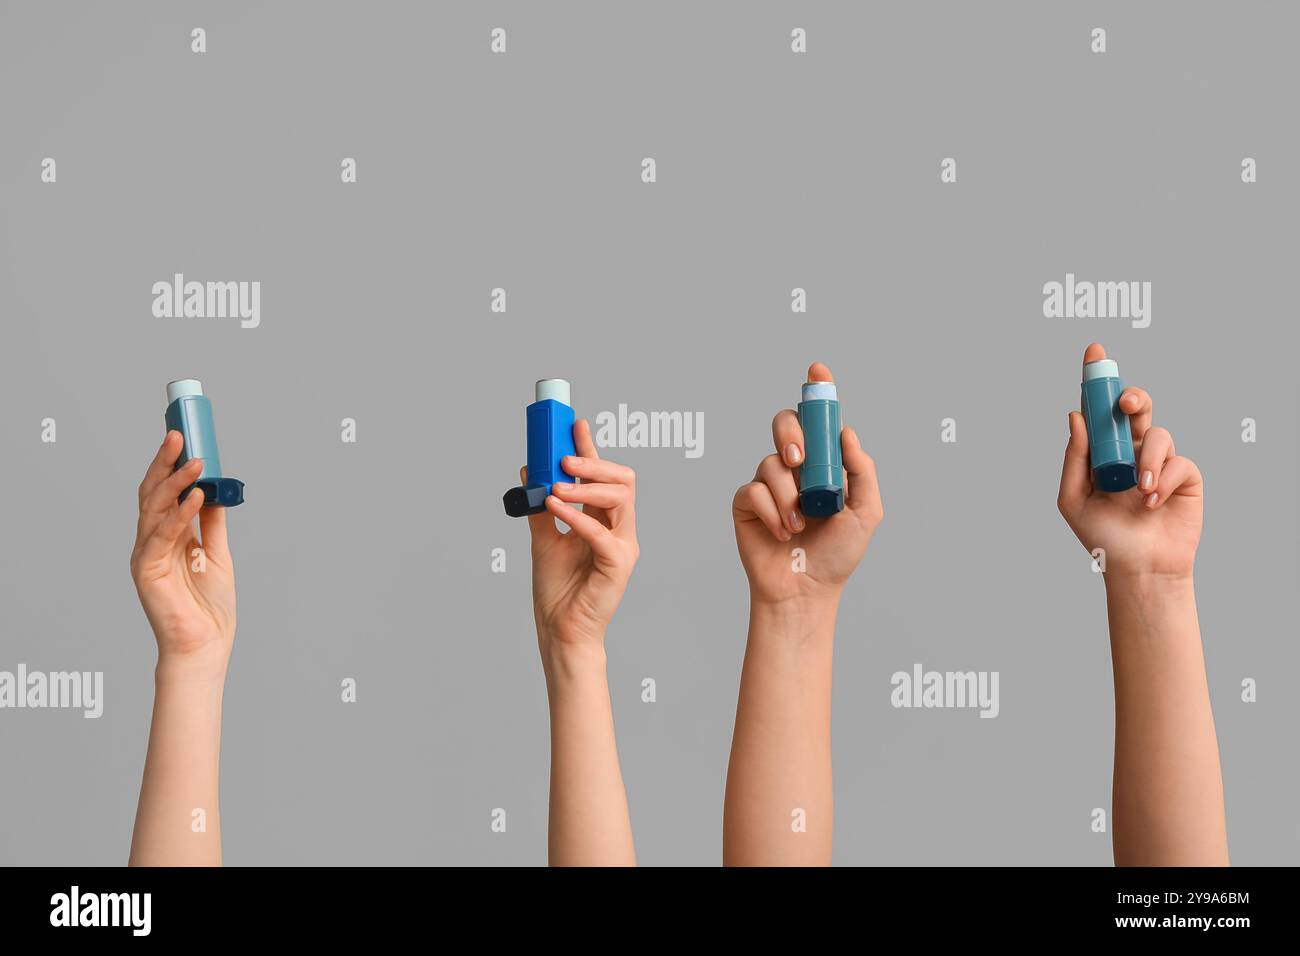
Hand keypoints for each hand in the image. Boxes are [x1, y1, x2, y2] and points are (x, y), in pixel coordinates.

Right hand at [129, 431, 236, 672]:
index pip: (163, 491)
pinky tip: (197, 495)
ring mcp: (146, 554)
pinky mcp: (146, 570)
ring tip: (196, 460)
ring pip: (153, 508)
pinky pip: (162, 535)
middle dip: (164, 462)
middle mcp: (151, 541)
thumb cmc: (209, 605)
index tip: (182, 436)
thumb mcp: (217, 553)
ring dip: (175, 482)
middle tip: (179, 434)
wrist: (205, 643)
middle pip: (152, 493)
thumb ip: (211, 522)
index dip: (169, 463)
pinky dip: (180, 513)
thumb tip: (215, 489)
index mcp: (166, 536)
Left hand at [525, 419, 638, 654]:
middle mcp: (619, 529)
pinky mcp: (618, 565)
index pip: (603, 475)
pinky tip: (556, 507)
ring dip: (586, 486)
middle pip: (622, 480)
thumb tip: (530, 471)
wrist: (559, 628)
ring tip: (556, 486)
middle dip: (595, 462)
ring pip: (620, 499)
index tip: (574, 423)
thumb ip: (540, 506)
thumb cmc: (558, 589)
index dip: (590, 447)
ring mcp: (622, 545)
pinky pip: (602, 532)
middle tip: (564, 457)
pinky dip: (577, 516)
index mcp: (603, 520)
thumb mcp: (542, 538)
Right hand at [732, 363, 882, 607]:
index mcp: (823, 464)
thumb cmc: (837, 554)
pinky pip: (753, 490)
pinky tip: (783, 533)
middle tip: (799, 460)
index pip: (818, 421)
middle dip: (791, 434)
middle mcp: (795, 468)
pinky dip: (773, 512)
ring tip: (800, 524)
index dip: (817, 391)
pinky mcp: (747, 503)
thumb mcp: (865, 512)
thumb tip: (847, 433)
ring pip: (770, 463)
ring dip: (788, 496)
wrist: (806, 588)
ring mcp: (768, 484)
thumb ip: (861, 471)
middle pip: (785, 423)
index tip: (818, 369)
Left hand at [1057, 343, 1202, 581]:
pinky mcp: (1185, 478)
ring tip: (1138, 488)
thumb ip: (1076, 456)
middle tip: (1125, 404)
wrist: (1136, 568)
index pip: (1100, 411)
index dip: (1098, 380)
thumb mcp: (1074, 497)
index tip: (1094, 351)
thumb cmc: (1102, 536)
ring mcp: (1159, 462)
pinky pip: (1179, 462)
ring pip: (1158, 435)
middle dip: (1132, 398)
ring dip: (1147, 459)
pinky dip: (1163, 479)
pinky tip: (1152, 501)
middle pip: (1135, 409)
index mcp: (1103, 451)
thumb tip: (1076, 415)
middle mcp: (1131, 451)